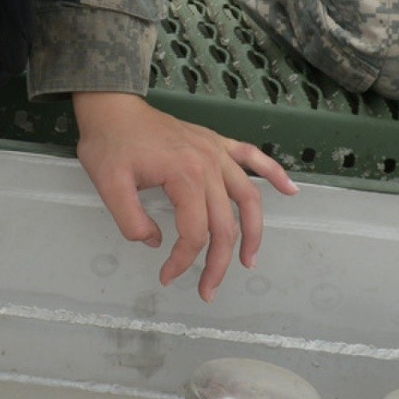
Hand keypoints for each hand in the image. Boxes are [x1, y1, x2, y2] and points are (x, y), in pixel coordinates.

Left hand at [73, 89, 295, 299]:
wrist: (113, 107)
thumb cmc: (109, 144)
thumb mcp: (108, 186)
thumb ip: (131, 221)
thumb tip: (155, 243)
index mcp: (184, 176)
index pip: (194, 233)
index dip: (182, 262)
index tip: (165, 276)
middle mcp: (209, 164)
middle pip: (224, 224)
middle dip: (218, 263)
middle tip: (207, 291)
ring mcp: (216, 152)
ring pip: (248, 198)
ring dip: (254, 232)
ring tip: (249, 260)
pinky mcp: (217, 144)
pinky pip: (254, 158)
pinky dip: (274, 174)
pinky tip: (290, 191)